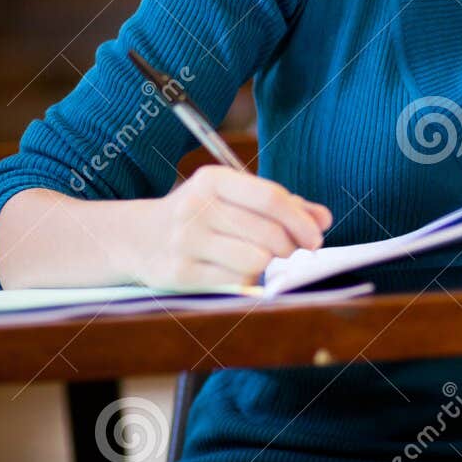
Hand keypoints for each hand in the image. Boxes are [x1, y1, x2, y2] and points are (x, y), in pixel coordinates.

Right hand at [133, 165, 331, 287]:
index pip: (270, 198)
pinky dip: (247, 278)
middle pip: (268, 233)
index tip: (317, 237)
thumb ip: (282, 204)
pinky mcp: (180, 273)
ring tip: (259, 257)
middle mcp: (197, 207)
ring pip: (255, 260)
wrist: (137, 237)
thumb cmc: (201, 214)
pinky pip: (236, 280)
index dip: (301, 220)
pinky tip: (237, 269)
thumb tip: (324, 219)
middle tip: (293, 251)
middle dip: (291, 246)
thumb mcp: (234, 197)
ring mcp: (186, 241)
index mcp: (213, 180)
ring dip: (267, 263)